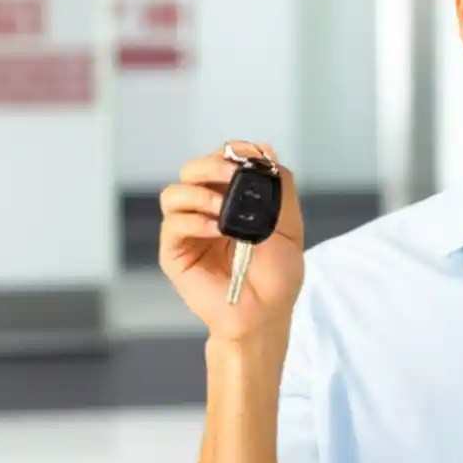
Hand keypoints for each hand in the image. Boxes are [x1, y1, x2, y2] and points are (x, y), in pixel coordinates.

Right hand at [159, 142, 304, 342]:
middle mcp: (206, 210)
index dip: (230, 153)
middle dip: (210, 166)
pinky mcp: (176, 253)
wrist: (266, 313)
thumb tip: (265, 149)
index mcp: (232, 200)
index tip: (247, 158)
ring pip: (173, 193)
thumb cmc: (278, 275)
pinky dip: (194, 221)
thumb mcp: (289, 225)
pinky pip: (173, 224)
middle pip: (191, 169)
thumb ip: (280, 188)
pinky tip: (217, 231)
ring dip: (198, 192)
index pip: (219, 161)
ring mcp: (189, 230)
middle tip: (230, 177)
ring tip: (221, 207)